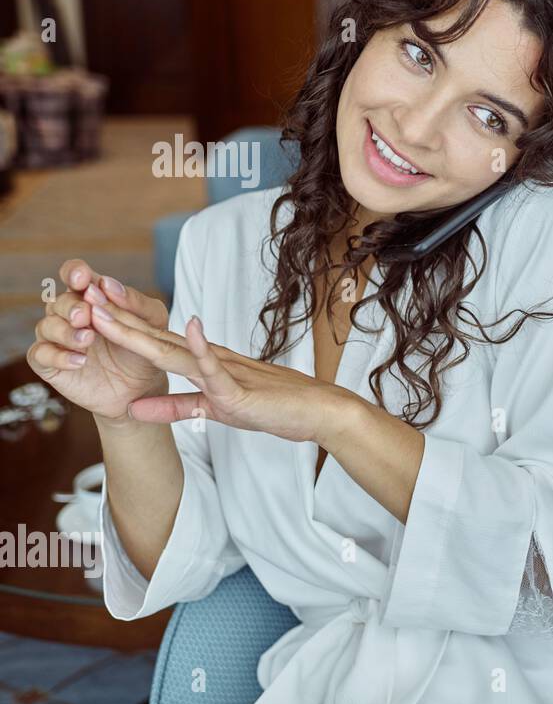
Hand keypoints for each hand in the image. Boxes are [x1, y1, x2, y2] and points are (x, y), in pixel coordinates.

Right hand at [26, 260, 169, 425]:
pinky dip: (57, 356)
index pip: (75, 275)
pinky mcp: (51, 364)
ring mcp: (58, 339)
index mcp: (93, 298)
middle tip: (85, 315)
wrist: (143, 389)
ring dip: (65, 331)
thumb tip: (108, 283)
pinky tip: (79, 360)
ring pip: (46, 326)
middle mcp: (71, 315)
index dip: (74, 272)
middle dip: (71, 306)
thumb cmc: (145, 349)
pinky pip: (40, 354)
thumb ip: (135, 302)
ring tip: (88, 340)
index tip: (83, 279)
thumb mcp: (153, 323)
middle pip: (59, 301)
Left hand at [86, 300, 348, 443]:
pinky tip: (189, 324)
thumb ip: (173, 407)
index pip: (155, 343)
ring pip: (174, 348)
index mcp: (203, 365)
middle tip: (84, 291)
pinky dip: (201, 346)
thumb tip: (131, 409)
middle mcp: (210, 360)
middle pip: (156, 338)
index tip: (89, 307)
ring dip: (139, 329)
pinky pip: (216, 367)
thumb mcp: (214, 410)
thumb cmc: (273, 409)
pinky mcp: (239, 390)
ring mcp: (225, 372)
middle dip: (117, 318)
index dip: (121, 326)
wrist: (316, 412)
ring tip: (107, 309)